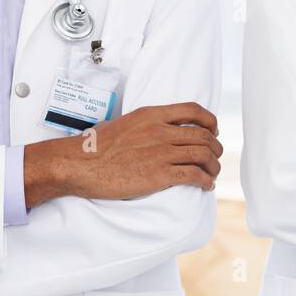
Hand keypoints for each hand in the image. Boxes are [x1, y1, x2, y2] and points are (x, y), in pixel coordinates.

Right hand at [24, 102, 220, 206]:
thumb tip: (152, 131)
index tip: (213, 130)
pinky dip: (205, 181)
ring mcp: (161, 152)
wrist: (80, 164)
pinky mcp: (159, 174)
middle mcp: (160, 130)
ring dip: (214, 166)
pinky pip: (194, 175)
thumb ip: (143, 125)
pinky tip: (205, 185)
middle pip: (203, 135)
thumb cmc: (95, 146)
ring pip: (203, 155)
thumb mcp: (123, 123)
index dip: (209, 121)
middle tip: (215, 157)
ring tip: (212, 173)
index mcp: (151, 115)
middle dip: (215, 148)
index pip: (193, 110)